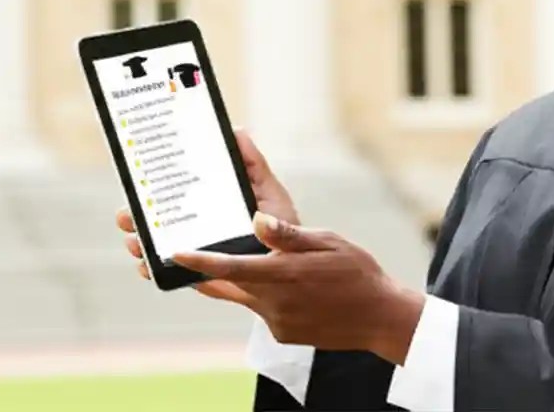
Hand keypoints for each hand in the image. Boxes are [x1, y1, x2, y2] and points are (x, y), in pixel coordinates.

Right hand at [115, 128, 299, 281]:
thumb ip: (252, 163)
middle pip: (154, 215)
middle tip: (127, 213)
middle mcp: (193, 223)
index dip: (149, 179)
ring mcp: (192, 249)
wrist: (291, 269)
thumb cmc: (281, 226)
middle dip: (134, 213)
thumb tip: (236, 129)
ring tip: (136, 241)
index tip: (134, 171)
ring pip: (154, 243)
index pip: (172, 186)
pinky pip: (167, 273)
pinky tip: (147, 266)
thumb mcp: (268, 190)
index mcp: (206, 199)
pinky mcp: (195, 273)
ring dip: (138, 240)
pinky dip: (152, 269)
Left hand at [174, 212, 425, 364]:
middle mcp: (274, 302)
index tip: (173, 254)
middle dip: (203, 270)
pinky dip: (265, 294)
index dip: (199, 262)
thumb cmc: (356, 273)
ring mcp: (277, 321)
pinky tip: (290, 286)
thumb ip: (290, 234)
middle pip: (227, 284)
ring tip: (253, 263)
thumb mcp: (328, 241)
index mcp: (284, 275)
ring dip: (241, 280)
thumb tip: (256, 220)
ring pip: (245, 296)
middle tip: (178, 256)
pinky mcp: (283, 333)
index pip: (231, 268)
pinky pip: (263, 309)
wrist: (380, 318)